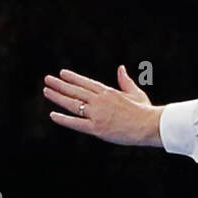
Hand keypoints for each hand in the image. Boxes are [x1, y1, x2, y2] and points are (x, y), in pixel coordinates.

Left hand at [44, 66, 162, 145]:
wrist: (150, 125)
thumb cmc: (145, 111)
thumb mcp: (135, 93)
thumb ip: (125, 81)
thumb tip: (121, 68)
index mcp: (108, 92)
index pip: (86, 83)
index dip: (73, 78)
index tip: (62, 74)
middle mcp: (99, 101)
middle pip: (75, 91)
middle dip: (60, 85)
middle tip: (48, 80)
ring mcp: (97, 114)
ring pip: (72, 104)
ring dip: (58, 97)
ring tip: (47, 91)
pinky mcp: (97, 128)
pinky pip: (76, 123)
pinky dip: (64, 119)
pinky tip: (53, 115)